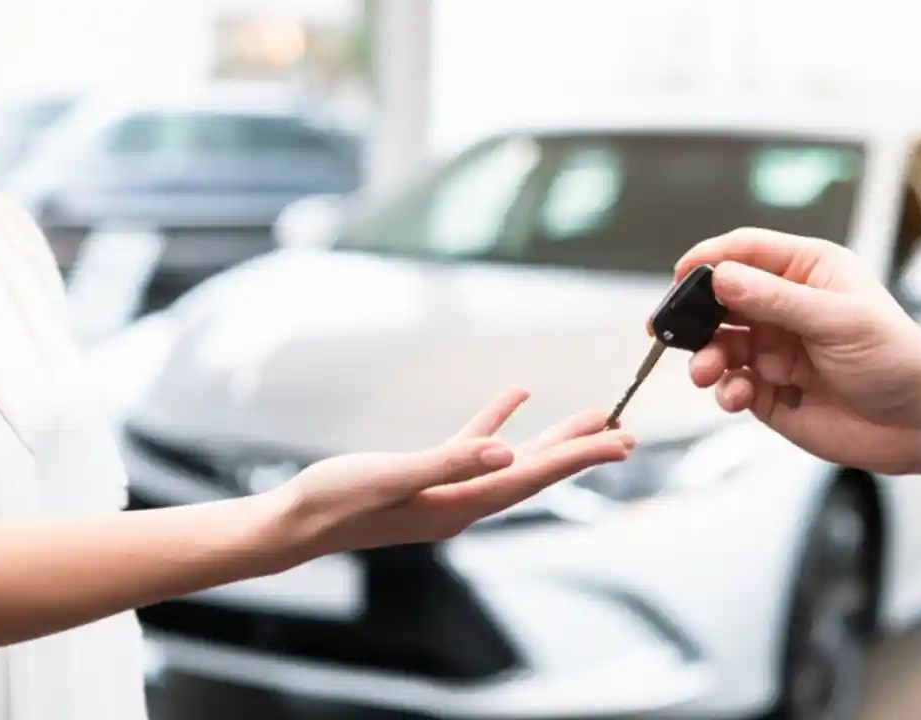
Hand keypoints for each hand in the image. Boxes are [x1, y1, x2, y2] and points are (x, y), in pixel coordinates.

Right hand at [272, 389, 633, 557]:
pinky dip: (497, 421)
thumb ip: (448, 465)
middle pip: (536, 473)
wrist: (295, 522)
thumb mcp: (391, 478)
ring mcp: (446, 492)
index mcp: (459, 506)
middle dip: (581, 453)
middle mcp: (462, 504)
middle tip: (625, 436)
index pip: (533, 478)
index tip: (620, 443)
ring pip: (514, 460)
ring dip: (552, 438)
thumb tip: (508, 454)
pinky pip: (474, 446)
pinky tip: (514, 397)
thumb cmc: (335, 502)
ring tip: (591, 419)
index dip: (578, 458)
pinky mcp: (425, 477)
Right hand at [673, 228, 920, 481]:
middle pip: (721, 299)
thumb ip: (775, 299)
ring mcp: (774, 349)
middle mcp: (785, 307)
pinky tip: (737, 396)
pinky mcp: (768, 390)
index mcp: (808, 272)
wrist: (920, 425)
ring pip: (718, 344)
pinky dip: (725, 390)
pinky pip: (730, 384)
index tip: (681, 276)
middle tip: (666, 329)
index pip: (746, 251)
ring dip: (705, 357)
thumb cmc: (897, 360)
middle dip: (694, 316)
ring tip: (706, 372)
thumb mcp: (837, 320)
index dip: (709, 259)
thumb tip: (721, 276)